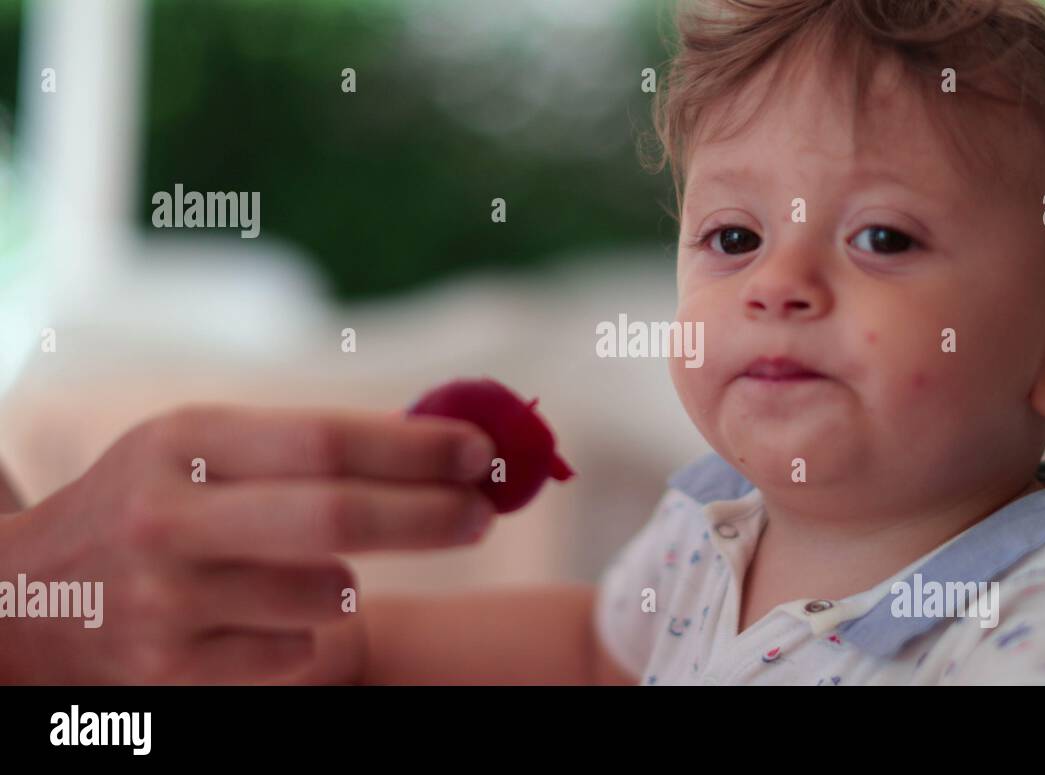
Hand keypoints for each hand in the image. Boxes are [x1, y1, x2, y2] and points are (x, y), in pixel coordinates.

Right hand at [0, 405, 495, 683]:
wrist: (30, 598)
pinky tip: (256, 614)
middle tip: (484, 515)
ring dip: (346, 584)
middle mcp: (169, 518)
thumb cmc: (151, 503)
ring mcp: (169, 601)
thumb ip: (306, 445)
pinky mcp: (175, 669)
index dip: (416, 449)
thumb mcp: (200, 447)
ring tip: (311, 570)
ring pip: (327, 595)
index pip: (325, 439)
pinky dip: (303, 632)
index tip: (481, 453)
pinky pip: (296, 652)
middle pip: (337, 519)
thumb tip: (441, 445)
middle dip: (430, 517)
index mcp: (182, 441)